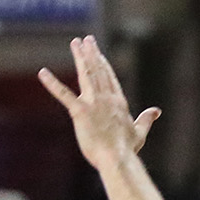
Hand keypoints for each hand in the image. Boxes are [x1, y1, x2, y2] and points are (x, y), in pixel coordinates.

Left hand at [39, 36, 160, 170]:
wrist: (118, 160)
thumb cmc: (127, 150)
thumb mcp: (140, 133)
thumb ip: (146, 119)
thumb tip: (156, 111)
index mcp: (119, 103)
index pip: (110, 78)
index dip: (103, 62)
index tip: (97, 51)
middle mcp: (107, 99)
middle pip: (98, 71)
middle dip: (92, 53)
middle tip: (85, 39)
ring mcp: (94, 104)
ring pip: (86, 75)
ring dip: (80, 58)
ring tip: (75, 44)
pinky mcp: (80, 112)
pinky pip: (64, 95)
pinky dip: (52, 84)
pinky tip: (42, 73)